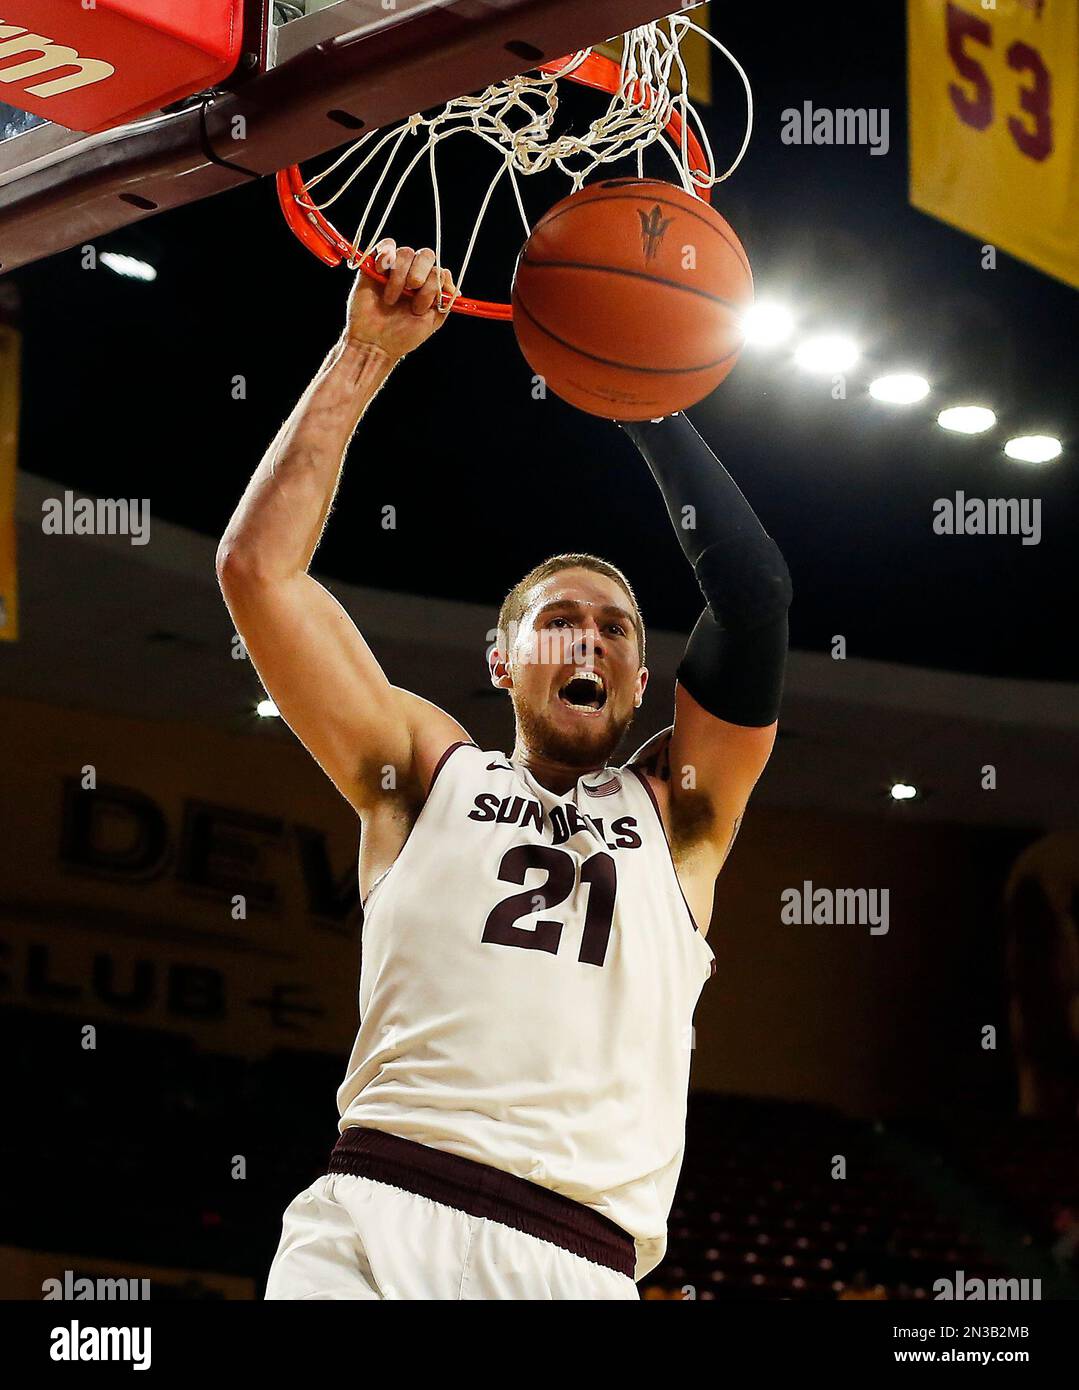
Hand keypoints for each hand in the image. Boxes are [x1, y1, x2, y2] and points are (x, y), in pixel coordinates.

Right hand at [345, 240, 454, 361]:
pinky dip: (386, 256)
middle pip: (426, 255)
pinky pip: (386, 245)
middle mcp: (412, 275)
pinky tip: (381, 274)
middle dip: (421, 274)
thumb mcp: (432, 322)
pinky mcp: (374, 264)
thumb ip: (445, 302)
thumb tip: (453, 286)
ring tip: (391, 298)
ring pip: (406, 253)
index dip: (437, 282)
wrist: (375, 343)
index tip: (431, 302)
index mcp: (428, 287)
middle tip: (411, 291)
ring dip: (400, 275)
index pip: (440, 271)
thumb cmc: (402, 336)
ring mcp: (394, 269)